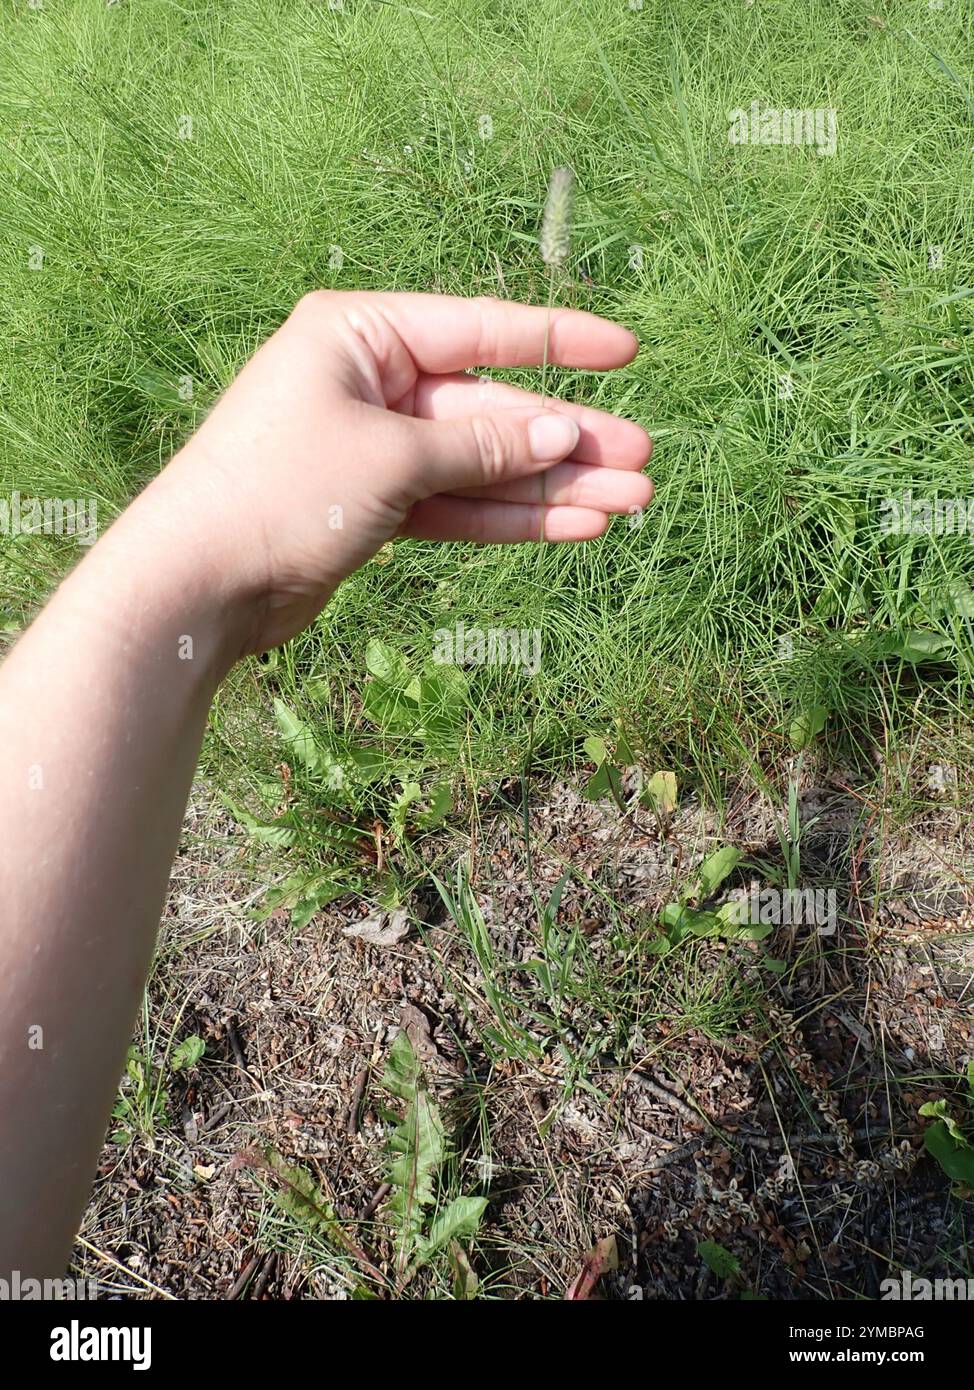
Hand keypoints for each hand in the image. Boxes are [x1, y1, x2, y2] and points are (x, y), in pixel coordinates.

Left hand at [142, 291, 652, 654]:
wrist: (199, 584)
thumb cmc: (279, 492)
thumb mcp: (392, 457)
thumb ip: (480, 445)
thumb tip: (563, 432)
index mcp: (359, 336)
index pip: (478, 329)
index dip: (559, 342)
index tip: (628, 352)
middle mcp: (369, 385)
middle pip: (489, 407)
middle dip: (565, 439)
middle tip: (642, 462)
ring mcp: (373, 449)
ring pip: (481, 465)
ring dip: (550, 487)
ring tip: (629, 502)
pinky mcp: (375, 508)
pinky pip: (456, 507)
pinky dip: (508, 518)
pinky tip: (573, 527)